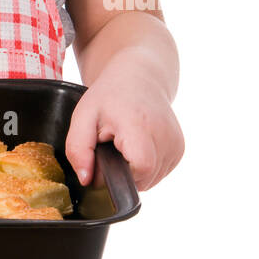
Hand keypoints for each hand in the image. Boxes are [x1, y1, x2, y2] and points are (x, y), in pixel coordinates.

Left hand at [64, 56, 184, 191]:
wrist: (139, 77)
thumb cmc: (109, 96)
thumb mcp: (83, 116)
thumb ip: (78, 150)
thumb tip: (86, 181)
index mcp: (140, 125)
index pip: (141, 168)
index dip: (121, 172)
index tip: (107, 156)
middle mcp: (164, 135)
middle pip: (144, 178)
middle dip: (123, 172)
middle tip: (112, 147)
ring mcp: (176, 143)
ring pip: (152, 179)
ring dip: (134, 170)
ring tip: (125, 144)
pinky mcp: (180, 149)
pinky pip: (160, 172)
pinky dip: (146, 166)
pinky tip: (137, 145)